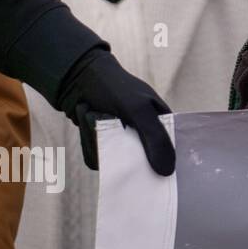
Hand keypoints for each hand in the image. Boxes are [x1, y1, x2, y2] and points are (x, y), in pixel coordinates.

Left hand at [56, 48, 174, 175]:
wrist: (79, 77)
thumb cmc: (115, 87)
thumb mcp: (139, 109)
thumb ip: (155, 138)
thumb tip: (168, 171)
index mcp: (161, 126)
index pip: (168, 155)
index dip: (160, 163)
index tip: (147, 161)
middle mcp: (142, 137)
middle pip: (136, 163)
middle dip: (118, 146)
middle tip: (110, 122)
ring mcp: (121, 144)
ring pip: (111, 160)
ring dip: (96, 136)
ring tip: (95, 111)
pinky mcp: (102, 149)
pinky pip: (95, 158)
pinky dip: (87, 139)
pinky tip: (87, 118)